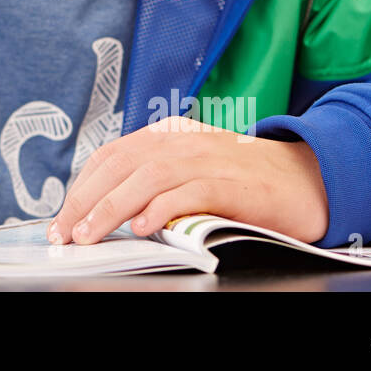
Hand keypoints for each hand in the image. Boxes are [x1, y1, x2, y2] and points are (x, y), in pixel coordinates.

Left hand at [46, 116, 327, 245]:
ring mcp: (207, 158)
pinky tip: (143, 228)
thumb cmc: (244, 178)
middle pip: (120, 165)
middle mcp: (181, 141)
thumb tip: (104, 208)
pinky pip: (190, 192)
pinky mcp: (233, 183)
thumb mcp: (190, 167)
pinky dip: (162, 208)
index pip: (109, 156)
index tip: (62, 221)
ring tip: (90, 236)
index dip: (80, 188)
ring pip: (146, 178)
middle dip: (85, 202)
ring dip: (112, 208)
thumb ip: (152, 178)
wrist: (308, 177)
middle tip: (65, 235)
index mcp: (166, 135)